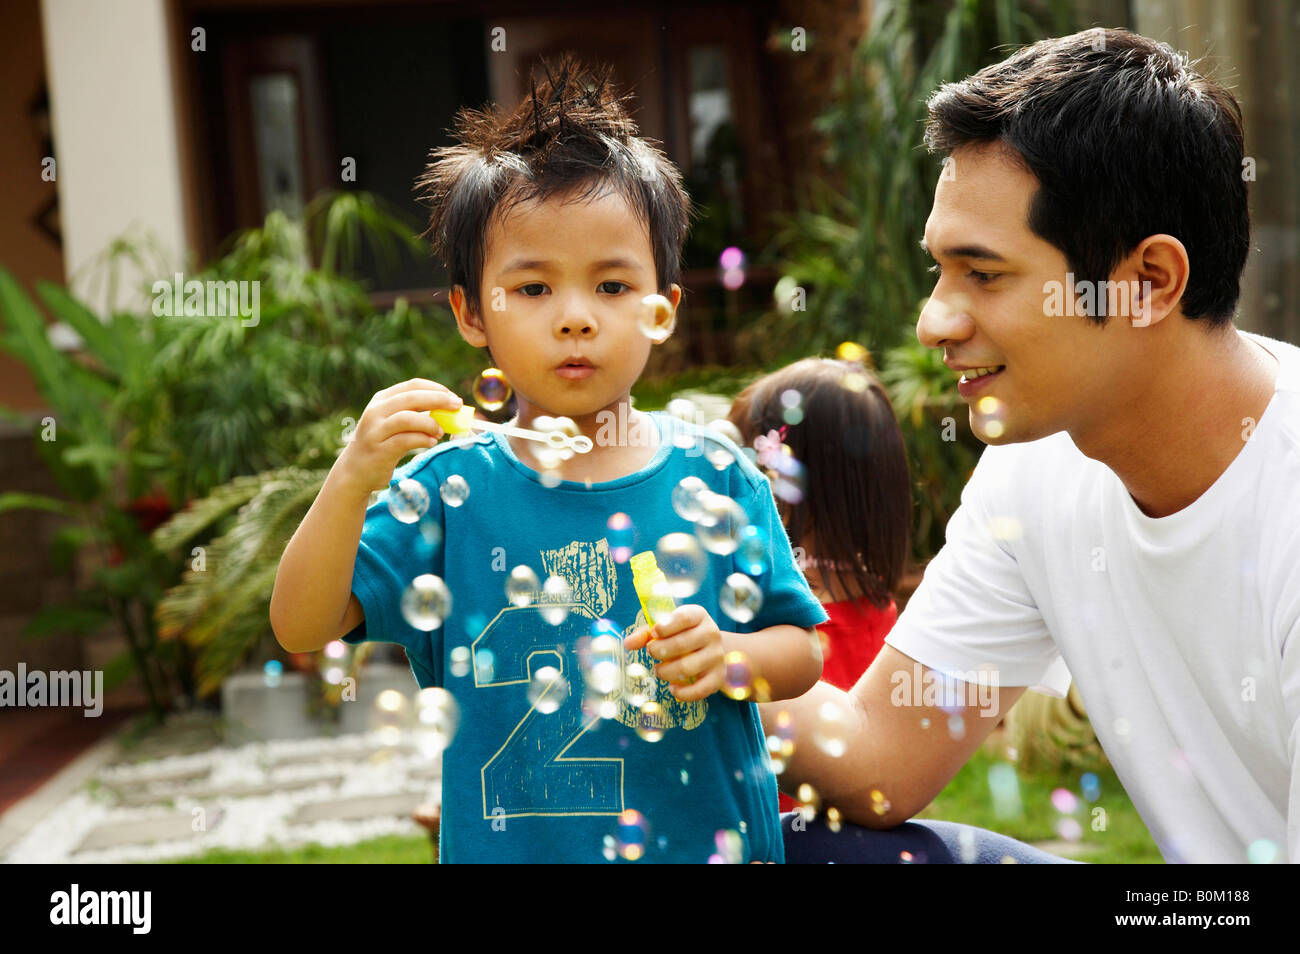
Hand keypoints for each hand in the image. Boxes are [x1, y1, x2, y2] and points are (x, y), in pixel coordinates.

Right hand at [337, 378, 462, 494]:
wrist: (355, 471)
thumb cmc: (382, 445)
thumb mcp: (393, 423)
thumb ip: (414, 415)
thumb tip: (449, 412)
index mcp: (382, 399)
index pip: (413, 385)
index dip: (436, 389)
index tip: (453, 397)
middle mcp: (376, 411)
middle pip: (412, 398)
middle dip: (439, 400)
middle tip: (457, 406)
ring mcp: (376, 430)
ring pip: (407, 418)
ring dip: (430, 423)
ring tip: (440, 432)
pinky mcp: (379, 449)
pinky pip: (405, 440)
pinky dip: (422, 439)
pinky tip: (431, 442)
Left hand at [624, 604, 725, 701]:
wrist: (710, 649)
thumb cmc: (681, 635)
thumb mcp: (665, 628)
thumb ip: (646, 634)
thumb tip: (627, 643)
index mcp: (698, 615)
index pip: (683, 618)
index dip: (665, 626)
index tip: (654, 633)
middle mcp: (711, 633)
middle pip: (682, 643)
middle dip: (659, 650)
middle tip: (651, 653)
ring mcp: (717, 655)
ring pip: (687, 667)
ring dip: (666, 672)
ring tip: (659, 670)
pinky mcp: (718, 676)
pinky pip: (700, 689)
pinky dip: (682, 693)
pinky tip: (672, 689)